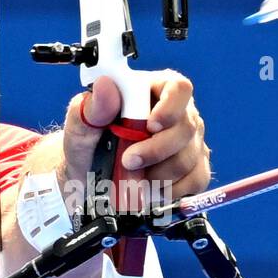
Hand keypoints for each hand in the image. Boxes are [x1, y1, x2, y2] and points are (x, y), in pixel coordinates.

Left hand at [60, 71, 210, 211]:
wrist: (90, 178)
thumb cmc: (88, 143)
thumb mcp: (81, 124)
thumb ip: (93, 107)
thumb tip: (106, 86)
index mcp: (155, 91)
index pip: (179, 88)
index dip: (170, 107)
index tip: (150, 125)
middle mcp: (179, 114)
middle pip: (186, 128)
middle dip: (156, 150)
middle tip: (128, 161)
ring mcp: (190, 142)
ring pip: (189, 158)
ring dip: (159, 174)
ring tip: (135, 177)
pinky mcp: (194, 169)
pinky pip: (196, 181)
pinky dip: (171, 190)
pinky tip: (152, 189)